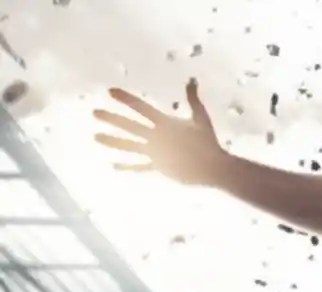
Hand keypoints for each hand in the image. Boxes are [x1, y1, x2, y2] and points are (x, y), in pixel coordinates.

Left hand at [93, 78, 228, 185]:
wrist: (213, 168)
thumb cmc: (208, 142)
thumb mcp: (201, 118)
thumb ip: (193, 99)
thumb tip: (191, 79)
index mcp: (165, 124)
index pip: (141, 108)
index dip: (125, 99)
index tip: (110, 92)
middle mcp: (156, 138)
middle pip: (129, 126)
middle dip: (111, 118)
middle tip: (95, 113)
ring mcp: (155, 153)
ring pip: (129, 146)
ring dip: (112, 141)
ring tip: (96, 137)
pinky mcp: (159, 167)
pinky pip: (140, 166)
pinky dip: (128, 166)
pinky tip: (114, 165)